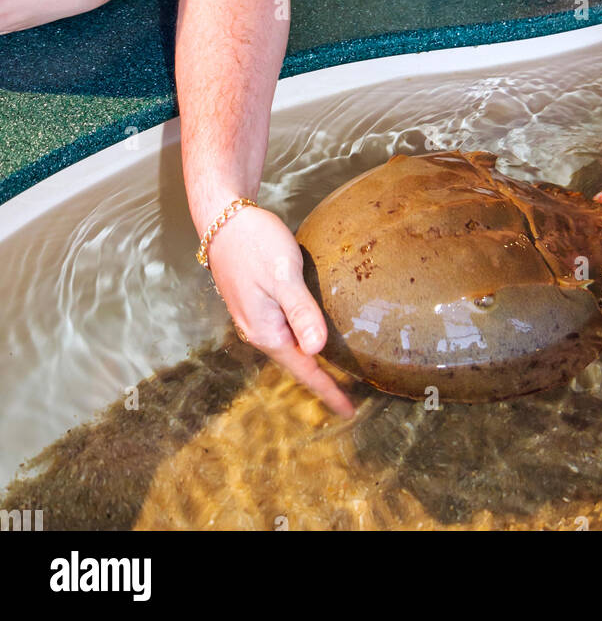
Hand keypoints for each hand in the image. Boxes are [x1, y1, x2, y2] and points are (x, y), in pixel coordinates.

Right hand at [205, 204, 354, 418]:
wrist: (223, 219)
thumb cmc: (254, 244)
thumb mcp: (283, 274)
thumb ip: (301, 311)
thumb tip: (317, 349)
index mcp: (266, 331)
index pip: (304, 369)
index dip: (328, 390)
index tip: (349, 410)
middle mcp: (258, 330)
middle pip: (296, 362)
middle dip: (321, 379)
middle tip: (350, 394)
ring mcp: (255, 316)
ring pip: (289, 345)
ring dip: (311, 358)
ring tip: (336, 369)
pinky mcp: (256, 300)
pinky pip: (284, 327)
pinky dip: (302, 336)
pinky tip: (313, 333)